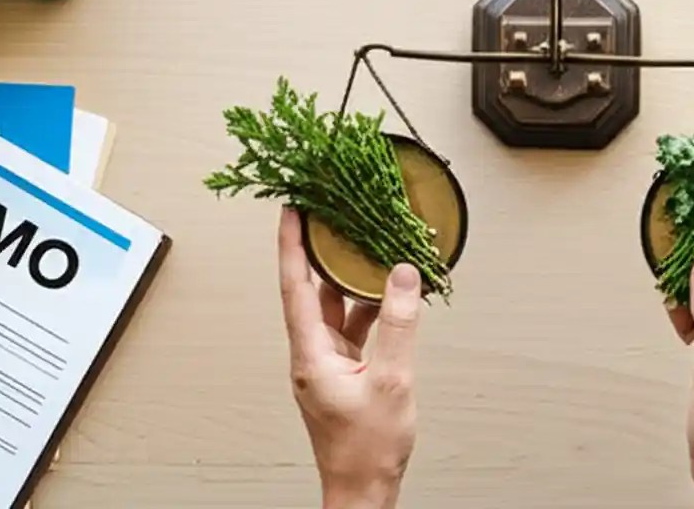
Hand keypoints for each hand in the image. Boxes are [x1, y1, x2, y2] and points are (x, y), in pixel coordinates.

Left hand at [276, 208, 422, 508]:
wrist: (364, 487)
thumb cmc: (368, 448)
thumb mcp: (392, 380)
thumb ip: (399, 324)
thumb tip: (402, 277)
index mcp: (311, 354)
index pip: (295, 286)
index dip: (291, 245)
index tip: (291, 211)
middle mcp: (312, 354)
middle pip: (310, 291)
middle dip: (317, 252)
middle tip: (325, 215)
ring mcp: (326, 363)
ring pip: (332, 308)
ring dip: (345, 279)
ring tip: (360, 247)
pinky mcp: (342, 372)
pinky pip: (351, 326)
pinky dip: (366, 307)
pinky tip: (386, 295)